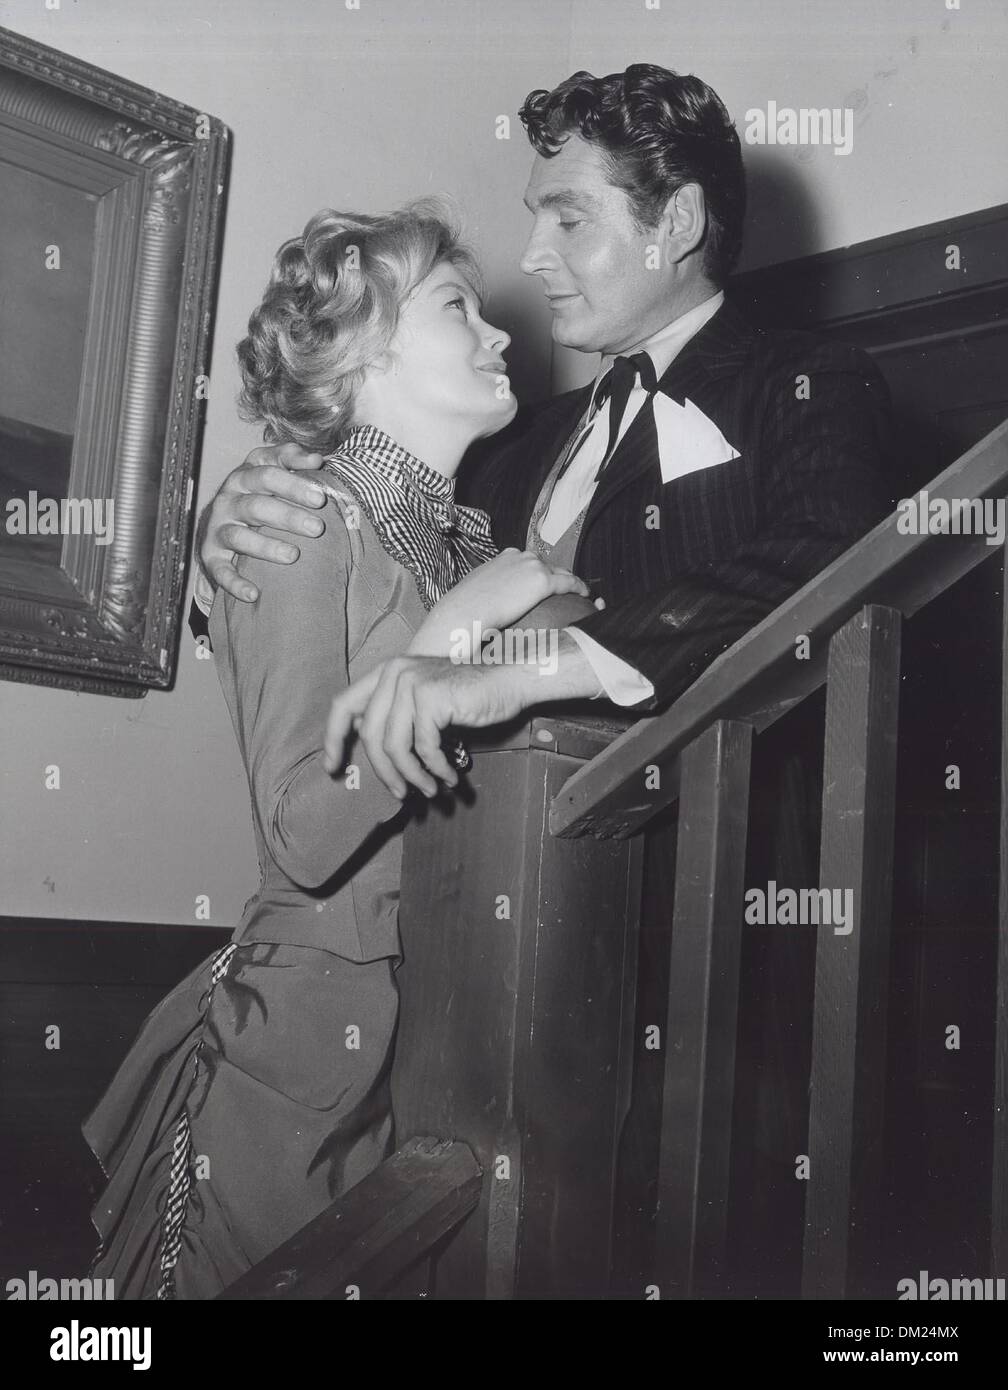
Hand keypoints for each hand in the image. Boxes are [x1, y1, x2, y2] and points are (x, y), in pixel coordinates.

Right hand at [197, 442, 328, 601]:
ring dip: (266, 547)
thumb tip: (317, 460)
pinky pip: (221, 571)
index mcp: (246, 476)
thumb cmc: (258, 493)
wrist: (217, 521)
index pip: (267, 472)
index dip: (293, 483)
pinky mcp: (211, 555)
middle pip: (257, 505)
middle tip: (318, 528)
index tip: (320, 496)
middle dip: (288, 516)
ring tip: (293, 556)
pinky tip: (254, 594)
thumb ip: (292, 459)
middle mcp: (229, 499)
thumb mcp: (271, 469)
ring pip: (240, 536)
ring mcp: (218, 528)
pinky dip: (235, 583)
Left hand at [323, 656, 531, 796]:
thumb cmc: (469, 697)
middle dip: (384, 772)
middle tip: (399, 793)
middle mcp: (394, 672)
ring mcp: (411, 682)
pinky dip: (435, 768)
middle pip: (370, 736)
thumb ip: (398, 719)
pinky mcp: (430, 696)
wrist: (509, 681)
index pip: (343, 706)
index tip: (332, 768)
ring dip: (413, 776)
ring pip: (395, 746)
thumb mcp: (424, 704)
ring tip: (430, 790)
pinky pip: (423, 747)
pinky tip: (448, 777)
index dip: (332, 739)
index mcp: (386, 672)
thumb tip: (376, 758)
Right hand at [408, 548, 595, 656]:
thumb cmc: (467, 608)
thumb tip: (488, 603)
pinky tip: (586, 595)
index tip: (548, 584)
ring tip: (580, 593)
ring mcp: (533, 566)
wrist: (465, 611)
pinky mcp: (542, 581)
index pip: (532, 562)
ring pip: (561, 572)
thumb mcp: (477, 590)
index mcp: (506, 556)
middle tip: (568, 590)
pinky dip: (580, 588)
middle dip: (559, 576)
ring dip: (571, 582)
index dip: (542, 573)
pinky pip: (569, 583)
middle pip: (549, 565)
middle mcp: (521, 556)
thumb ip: (490, 590)